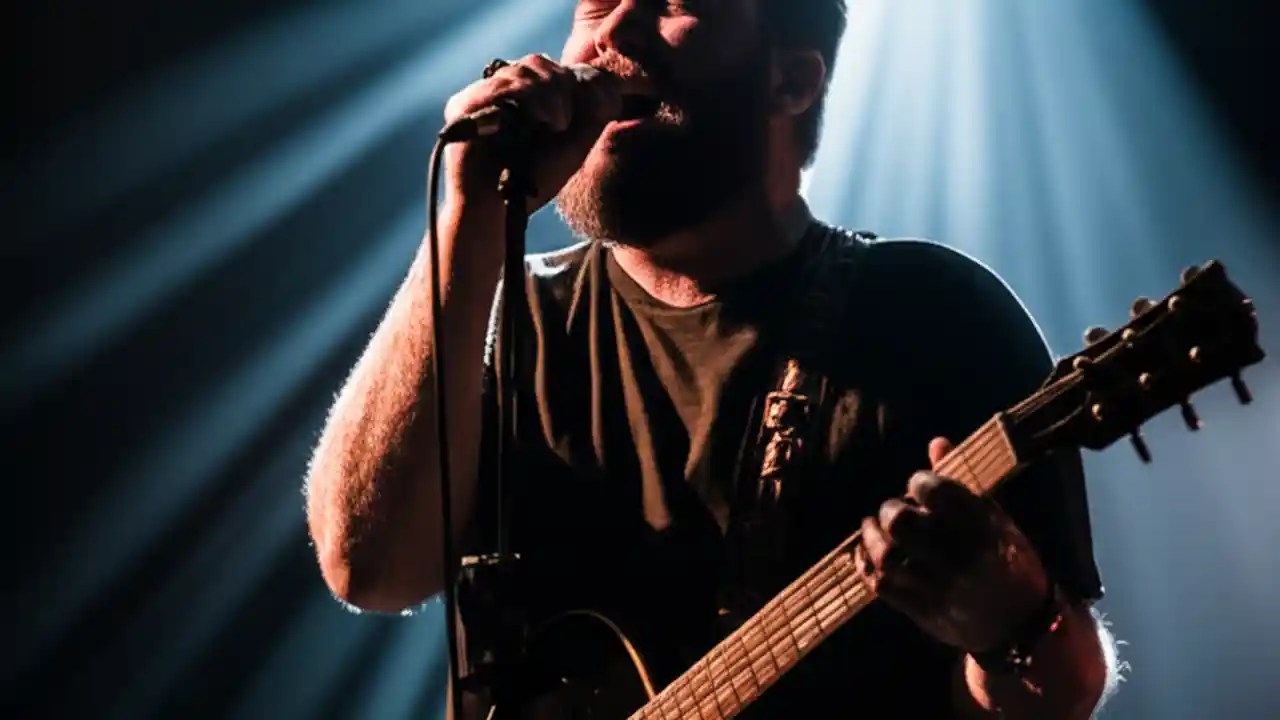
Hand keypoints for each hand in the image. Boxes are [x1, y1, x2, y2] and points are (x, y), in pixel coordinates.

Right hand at [441, 54, 627, 212]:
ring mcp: (480, 98)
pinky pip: (500, 85)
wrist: (498, 214)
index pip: (552, 69)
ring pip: (523, 70)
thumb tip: (606, 83)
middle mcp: (500, 94)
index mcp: (523, 99)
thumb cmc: (533, 184)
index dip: (578, 79)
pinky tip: (542, 118)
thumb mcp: (574, 146)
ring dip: (550, 93)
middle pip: (537, 64)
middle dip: (562, 87)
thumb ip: (592, 114)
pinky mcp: (463, 106)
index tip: (597, 103)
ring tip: (556, 124)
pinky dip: (527, 96)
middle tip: (564, 122)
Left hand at [855, 438, 1050, 652]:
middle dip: (890, 510)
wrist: (1022, 624)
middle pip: (901, 522)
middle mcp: (959, 556)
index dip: (918, 482)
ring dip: (870, 538)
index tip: (918, 486)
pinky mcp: (924, 611)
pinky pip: (882, 586)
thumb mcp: (996, 520)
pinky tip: (868, 556)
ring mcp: (940, 586)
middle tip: (893, 512)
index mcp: (982, 528)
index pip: (934, 491)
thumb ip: (962, 484)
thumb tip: (936, 442)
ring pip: (886, 555)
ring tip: (872, 528)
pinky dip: (867, 567)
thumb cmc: (1008, 562)